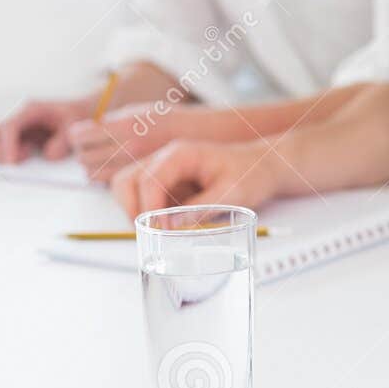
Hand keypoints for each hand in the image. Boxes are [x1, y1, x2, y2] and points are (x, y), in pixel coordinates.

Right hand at [0, 95, 94, 162]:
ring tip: (26, 158)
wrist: (80, 113)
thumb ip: (63, 142)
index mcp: (30, 110)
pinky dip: (8, 157)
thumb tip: (47, 156)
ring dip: (1, 155)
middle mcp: (17, 118)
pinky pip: (1, 150)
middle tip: (14, 164)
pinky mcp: (15, 140)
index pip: (8, 127)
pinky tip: (29, 158)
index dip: (6, 146)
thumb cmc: (76, 116)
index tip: (11, 164)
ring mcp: (14, 129)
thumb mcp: (75, 127)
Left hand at [65, 108, 174, 182]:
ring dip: (91, 166)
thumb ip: (111, 121)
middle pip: (83, 156)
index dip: (76, 134)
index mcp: (125, 125)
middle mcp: (128, 147)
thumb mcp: (137, 111)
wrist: (197, 136)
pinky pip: (106, 182)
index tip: (79, 133)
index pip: (81, 135)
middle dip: (81, 150)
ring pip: (91, 173)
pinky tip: (114, 167)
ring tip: (100, 158)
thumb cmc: (166, 121)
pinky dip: (104, 176)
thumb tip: (88, 130)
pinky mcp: (137, 179)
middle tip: (87, 146)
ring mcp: (132, 165)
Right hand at [109, 139, 278, 220]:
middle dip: (131, 208)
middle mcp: (166, 158)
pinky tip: (164, 224)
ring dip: (132, 210)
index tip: (158, 231)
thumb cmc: (251, 174)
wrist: (262, 167)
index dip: (148, 208)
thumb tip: (169, 226)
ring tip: (153, 230)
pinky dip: (143, 211)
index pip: (148, 179)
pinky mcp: (165, 183)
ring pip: (127, 186)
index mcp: (182, 154)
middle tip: (148, 232)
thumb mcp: (233, 194)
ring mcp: (163, 169)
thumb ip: (200, 208)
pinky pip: (141, 196)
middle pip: (126, 180)